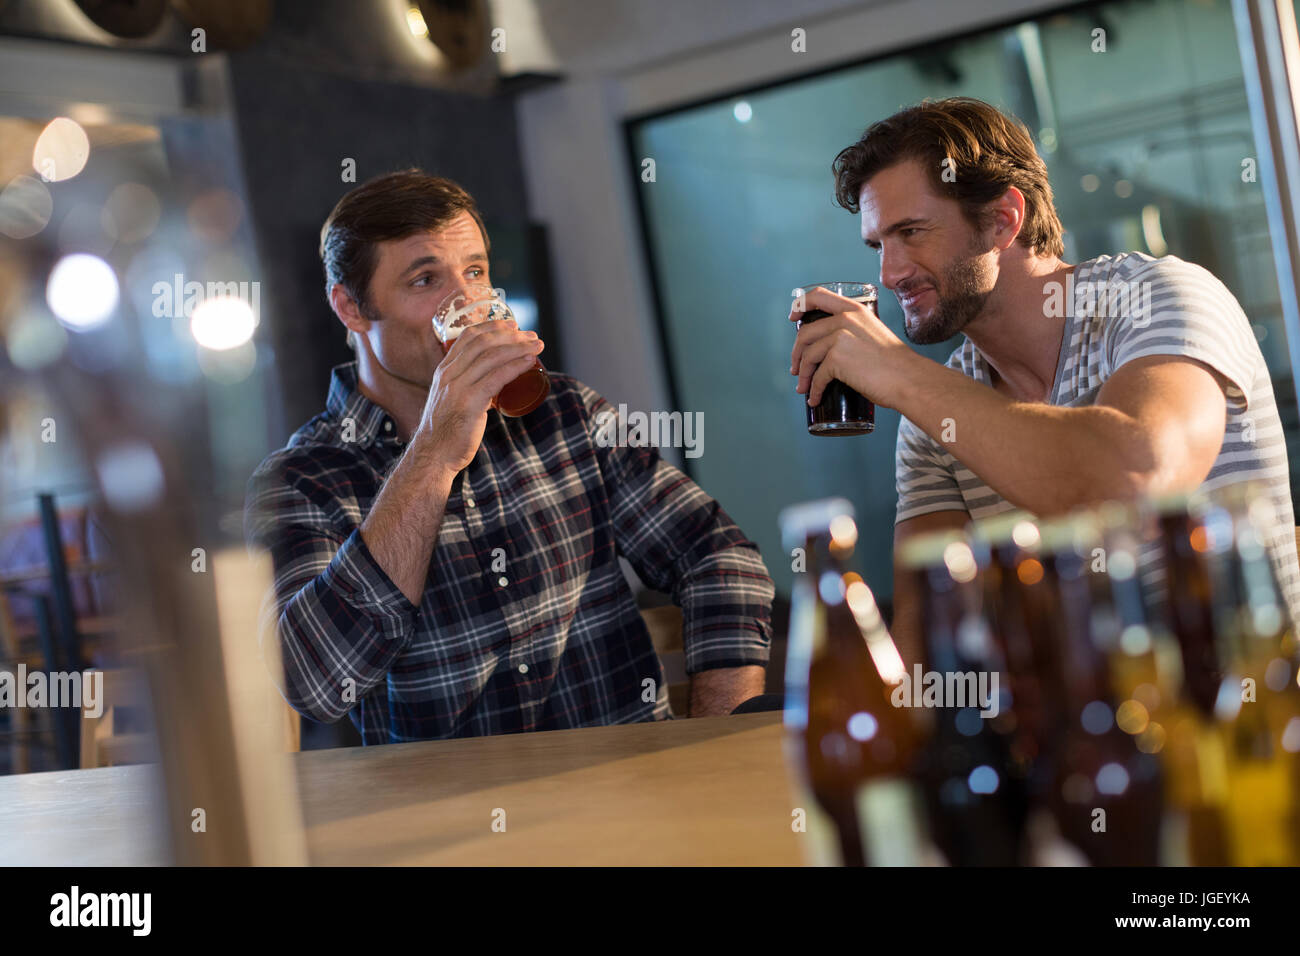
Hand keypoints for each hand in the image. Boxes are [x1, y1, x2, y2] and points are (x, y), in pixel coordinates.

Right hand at [416, 319, 544, 475]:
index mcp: (444, 370)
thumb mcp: (450, 401)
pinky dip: (515, 366)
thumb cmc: (446, 432)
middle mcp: (449, 374)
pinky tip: (529, 362)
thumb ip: (466, 389)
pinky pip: (496, 378)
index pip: (468, 337)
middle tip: (532, 336)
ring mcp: (458, 388)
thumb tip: (490, 387)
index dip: (492, 327)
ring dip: (518, 348)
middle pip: (484, 343)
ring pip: (492, 357)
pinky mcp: (469, 403)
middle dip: (511, 335)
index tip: (512, 325)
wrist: (434, 455)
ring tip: (537, 346)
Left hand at [789, 286, 912, 406]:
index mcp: (855, 309)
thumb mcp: (873, 334)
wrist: (908, 379)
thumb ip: (853, 334)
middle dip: (796, 353)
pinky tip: (814, 398)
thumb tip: (833, 350)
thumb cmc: (896, 364)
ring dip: (803, 375)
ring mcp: (840, 338)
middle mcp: (845, 319)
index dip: (800, 305)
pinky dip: (814, 390)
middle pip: (806, 333)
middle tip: (796, 368)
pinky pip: (818, 376)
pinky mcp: (837, 359)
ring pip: (808, 356)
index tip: (792, 318)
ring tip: (804, 388)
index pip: (818, 296)